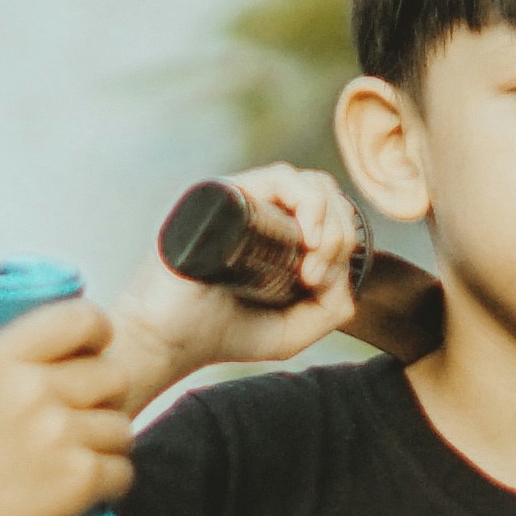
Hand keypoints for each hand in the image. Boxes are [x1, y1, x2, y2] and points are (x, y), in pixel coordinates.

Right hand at [0, 288, 139, 515]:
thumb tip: (39, 355)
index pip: (77, 319)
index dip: (96, 335)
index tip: (95, 352)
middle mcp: (32, 390)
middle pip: (112, 375)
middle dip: (103, 401)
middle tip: (78, 424)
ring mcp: (60, 434)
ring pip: (122, 426)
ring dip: (105, 447)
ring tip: (70, 465)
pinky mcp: (81, 478)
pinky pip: (123, 470)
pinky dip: (106, 485)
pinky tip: (75, 493)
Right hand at [111, 165, 365, 392]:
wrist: (167, 339)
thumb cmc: (222, 334)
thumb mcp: (293, 331)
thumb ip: (331, 309)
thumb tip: (347, 274)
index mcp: (278, 232)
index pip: (329, 212)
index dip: (342, 241)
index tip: (320, 284)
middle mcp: (262, 208)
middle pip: (325, 194)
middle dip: (339, 235)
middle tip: (315, 278)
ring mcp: (243, 198)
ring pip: (310, 183)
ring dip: (327, 224)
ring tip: (310, 267)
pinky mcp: (223, 193)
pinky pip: (281, 177)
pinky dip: (309, 204)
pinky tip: (307, 241)